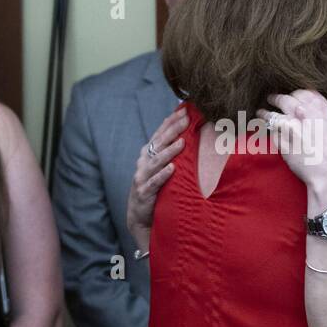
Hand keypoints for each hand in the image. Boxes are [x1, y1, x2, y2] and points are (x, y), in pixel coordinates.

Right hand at [127, 105, 187, 250]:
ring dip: (169, 151)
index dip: (171, 122)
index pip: (160, 134)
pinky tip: (172, 169)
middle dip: (173, 131)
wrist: (139, 215)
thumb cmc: (154, 187)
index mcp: (148, 154)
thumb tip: (187, 133)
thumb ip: (170, 152)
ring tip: (182, 143)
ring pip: (157, 161)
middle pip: (159, 144)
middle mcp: (143, 163)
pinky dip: (163, 175)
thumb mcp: (160, 167)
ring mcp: (142, 177)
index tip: (184, 111)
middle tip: (186, 120)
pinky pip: (155, 182)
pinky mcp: (144, 192)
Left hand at [257, 90, 326, 195]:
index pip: (303, 92)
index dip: (295, 93)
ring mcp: (290, 126)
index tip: (291, 96)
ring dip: (264, 113)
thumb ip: (324, 110)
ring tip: (260, 112)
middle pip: (285, 99)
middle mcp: (303, 114)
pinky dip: (270, 131)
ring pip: (272, 115)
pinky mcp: (281, 141)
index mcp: (319, 108)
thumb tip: (312, 104)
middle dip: (276, 98)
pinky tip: (266, 131)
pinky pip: (272, 133)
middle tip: (271, 98)